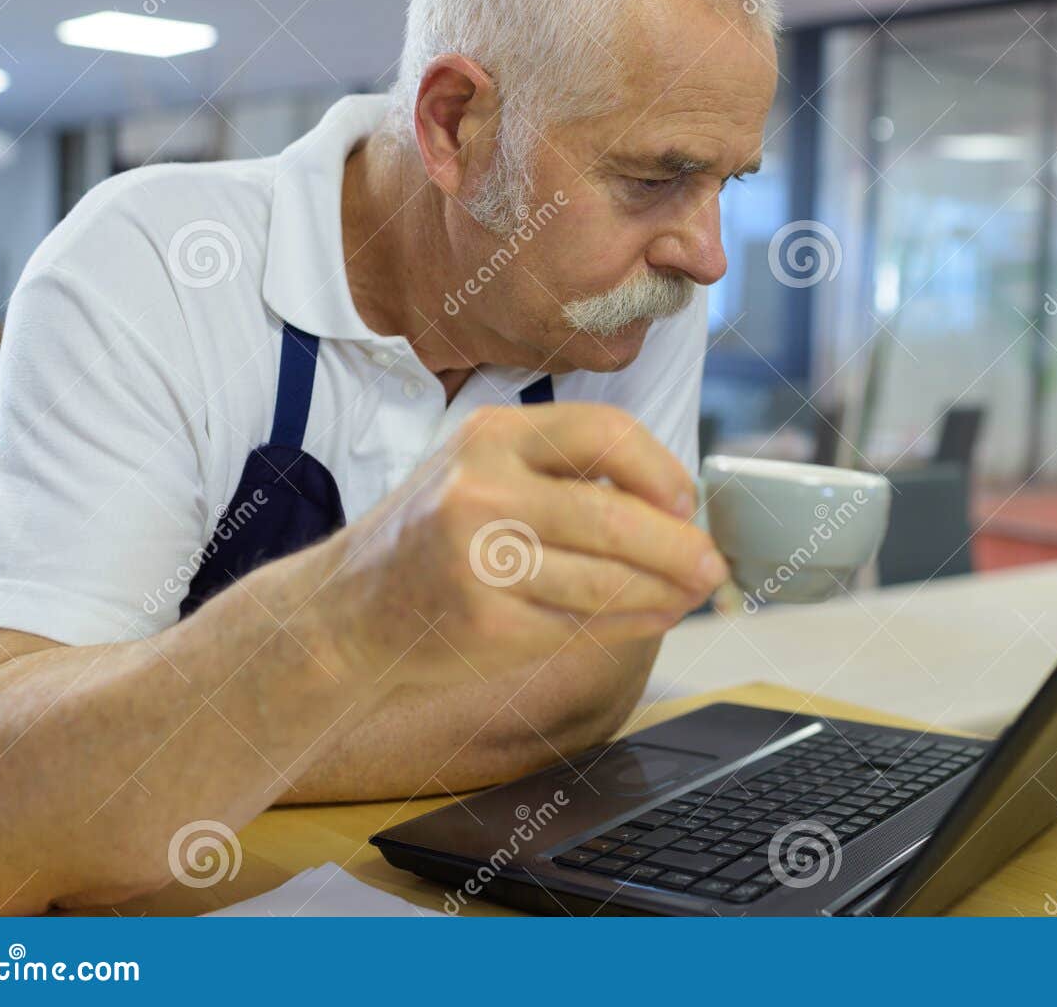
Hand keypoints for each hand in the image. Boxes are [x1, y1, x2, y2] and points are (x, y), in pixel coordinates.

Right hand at [315, 402, 725, 682]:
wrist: (343, 614)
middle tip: (712, 563)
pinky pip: (582, 624)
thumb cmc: (431, 540)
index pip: (605, 432)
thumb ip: (563, 472)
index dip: (662, 468)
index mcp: (489, 434)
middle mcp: (480, 488)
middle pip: (615, 514)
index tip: (687, 500)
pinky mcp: (482, 623)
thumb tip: (677, 503)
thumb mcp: (481, 472)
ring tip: (691, 592)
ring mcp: (477, 559)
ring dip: (665, 591)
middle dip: (679, 545)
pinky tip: (652, 615)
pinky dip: (631, 622)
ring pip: (606, 578)